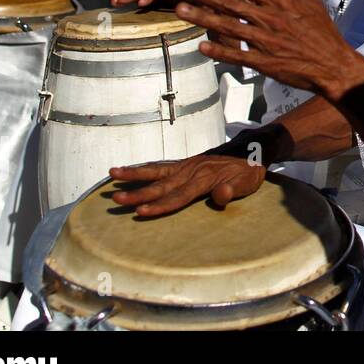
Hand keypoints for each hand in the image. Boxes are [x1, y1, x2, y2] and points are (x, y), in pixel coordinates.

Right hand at [108, 156, 265, 217]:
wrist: (252, 151)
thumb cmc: (249, 172)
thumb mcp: (248, 183)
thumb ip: (233, 190)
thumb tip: (221, 194)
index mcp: (205, 178)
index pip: (179, 196)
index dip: (160, 205)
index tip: (141, 212)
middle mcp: (191, 170)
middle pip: (161, 185)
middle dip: (138, 194)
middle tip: (116, 200)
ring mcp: (186, 165)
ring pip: (156, 170)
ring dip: (134, 174)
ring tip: (112, 173)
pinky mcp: (184, 163)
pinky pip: (161, 165)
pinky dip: (144, 168)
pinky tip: (128, 170)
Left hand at [165, 0, 354, 99]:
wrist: (333, 64)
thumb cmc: (322, 32)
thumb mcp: (307, 3)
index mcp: (278, 2)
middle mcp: (269, 18)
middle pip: (229, 3)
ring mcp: (265, 41)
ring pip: (227, 26)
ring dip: (201, 18)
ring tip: (180, 10)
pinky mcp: (265, 62)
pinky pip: (238, 55)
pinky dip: (219, 51)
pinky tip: (201, 47)